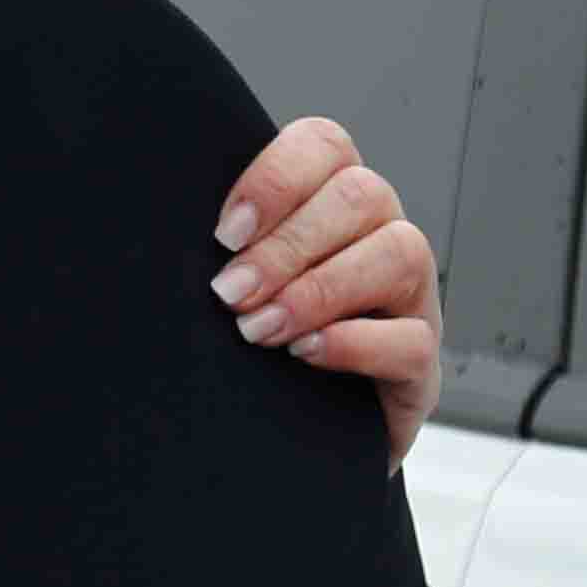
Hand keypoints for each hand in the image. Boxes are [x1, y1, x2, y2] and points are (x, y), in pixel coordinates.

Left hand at [212, 115, 441, 461]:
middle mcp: (380, 235)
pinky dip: (355, 343)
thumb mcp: (232, 281)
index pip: (324, 146)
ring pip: (401, 252)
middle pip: (361, 195)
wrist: (283, 440)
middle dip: (287, 245)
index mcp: (331, 200)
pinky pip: (414, 339)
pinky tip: (306, 354)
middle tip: (231, 292)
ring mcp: (411, 299)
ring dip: (319, 288)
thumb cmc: (248, 344)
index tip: (226, 232)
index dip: (276, 179)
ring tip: (261, 328)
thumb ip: (222, 247)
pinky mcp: (421, 366)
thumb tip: (164, 232)